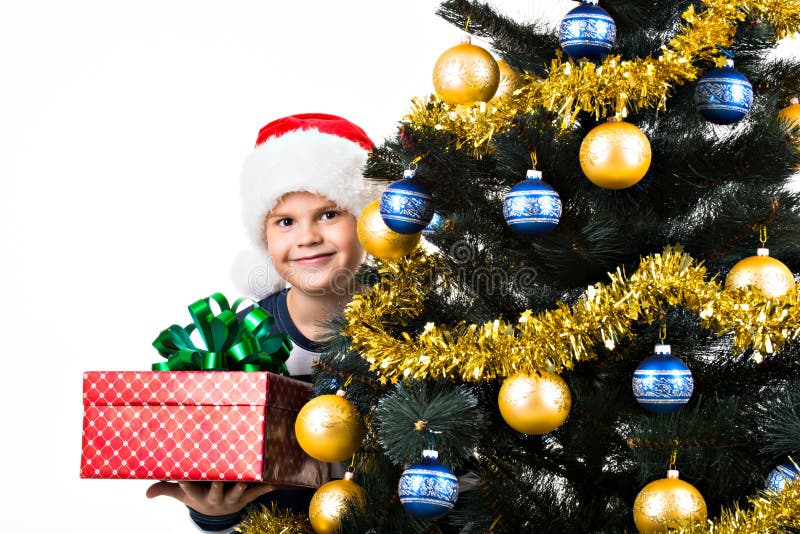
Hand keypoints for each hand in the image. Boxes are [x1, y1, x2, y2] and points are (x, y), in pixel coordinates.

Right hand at [146, 480, 276, 516]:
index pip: (189, 488)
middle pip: (215, 492)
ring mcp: (231, 499)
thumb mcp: (181, 495)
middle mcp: (214, 498)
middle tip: (219, 478)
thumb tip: (146, 493)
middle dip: (217, 485)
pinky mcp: (245, 498)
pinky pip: (255, 494)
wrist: (216, 513)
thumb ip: (165, 489)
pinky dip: (264, 489)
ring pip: (237, 493)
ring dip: (241, 487)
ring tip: (245, 480)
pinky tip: (274, 483)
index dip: (185, 483)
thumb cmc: (197, 496)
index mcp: (198, 495)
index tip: (183, 475)